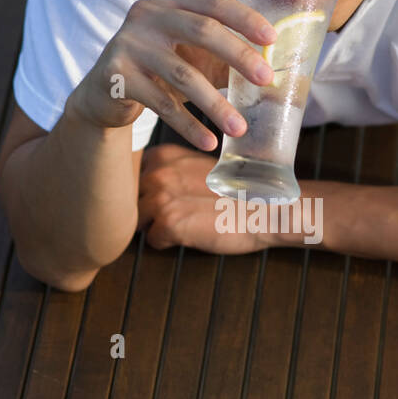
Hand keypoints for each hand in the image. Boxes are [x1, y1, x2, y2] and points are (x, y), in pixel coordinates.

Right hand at [67, 0, 276, 146]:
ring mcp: (128, 43)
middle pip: (202, 30)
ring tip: (240, 128)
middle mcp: (146, 13)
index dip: (246, 18)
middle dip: (239, 56)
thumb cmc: (160, 68)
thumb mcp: (191, 55)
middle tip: (267, 80)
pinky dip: (188, 126)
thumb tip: (275, 72)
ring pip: (183, 74)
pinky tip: (208, 142)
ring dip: (216, 104)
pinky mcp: (116, 76)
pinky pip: (161, 104)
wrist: (104, 93)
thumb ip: (225, 55)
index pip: (214, 2)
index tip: (273, 38)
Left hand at [137, 144, 272, 252]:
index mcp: (163, 156)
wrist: (265, 206)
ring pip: (137, 221)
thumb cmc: (238, 190)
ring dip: (156, 226)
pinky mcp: (169, 223)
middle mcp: (157, 173)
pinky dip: (168, 242)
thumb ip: (172, 172)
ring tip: (184, 223)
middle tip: (177, 214)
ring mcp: (160, 197)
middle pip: (132, 200)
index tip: (166, 197)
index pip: (132, 177)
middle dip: (147, 210)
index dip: (147, 191)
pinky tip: (191, 233)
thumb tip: (147, 188)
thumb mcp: (198, 167)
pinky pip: (153, 240)